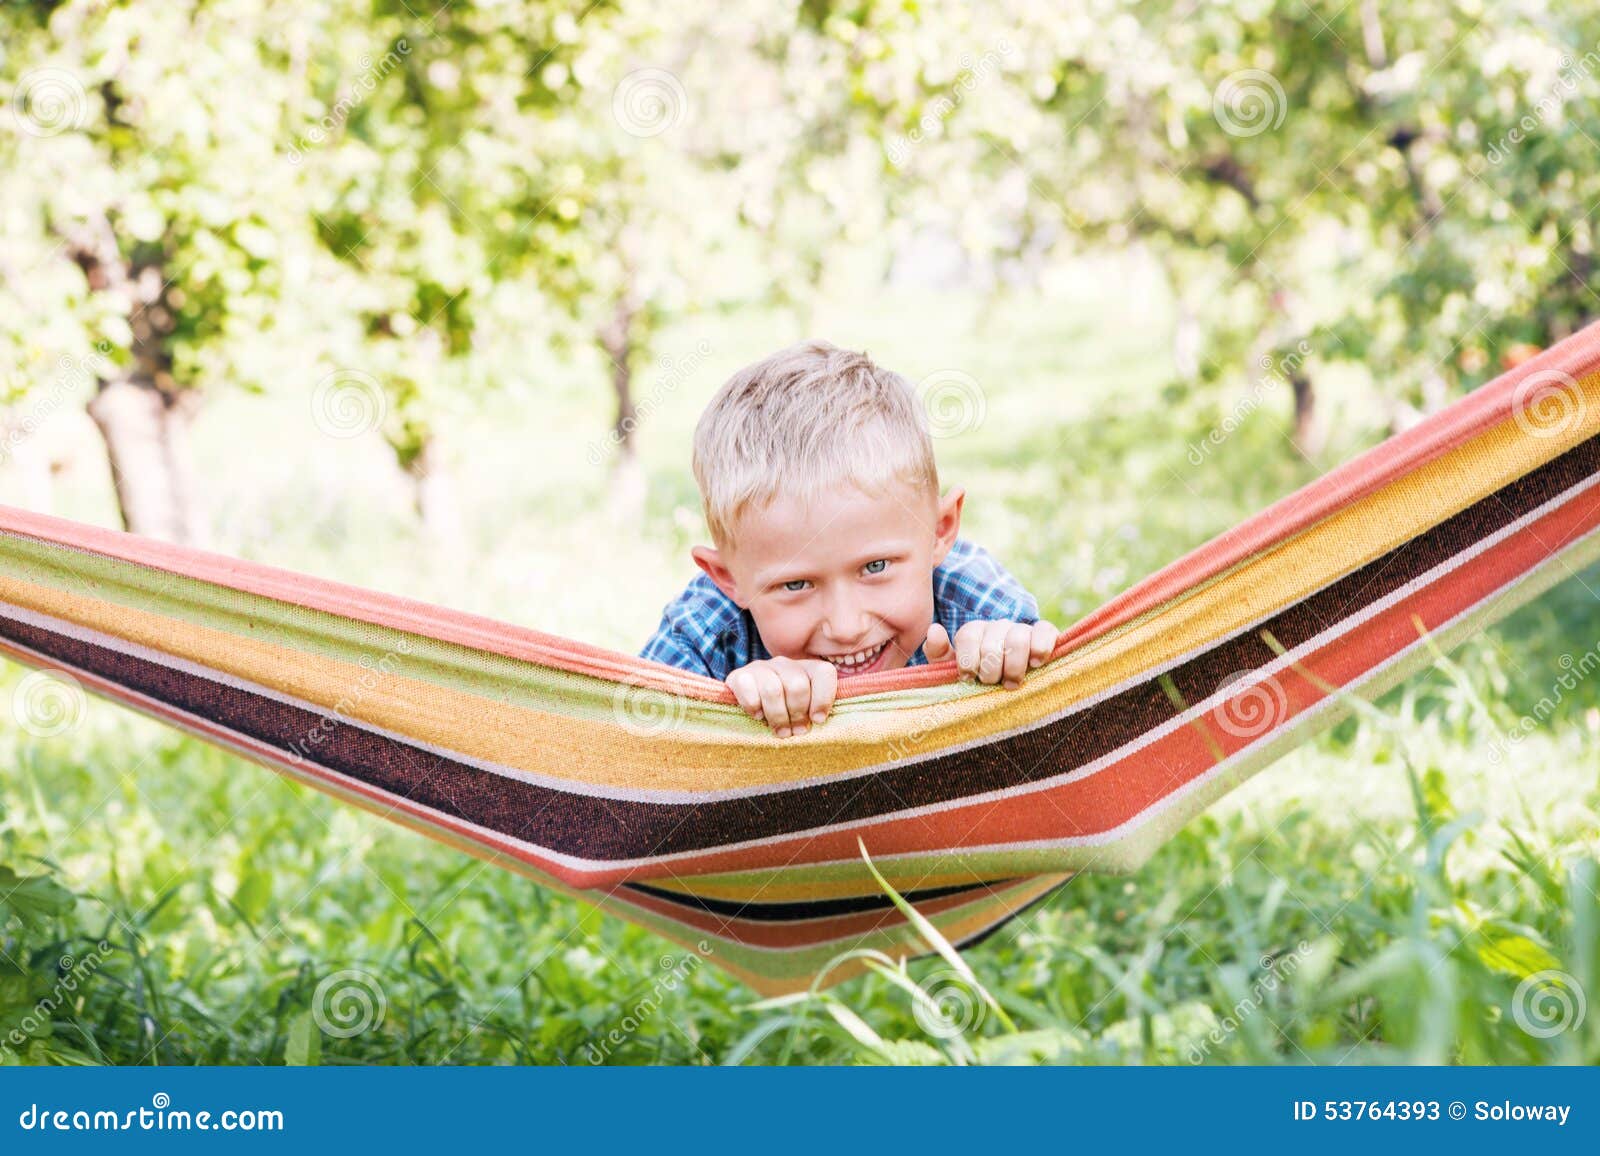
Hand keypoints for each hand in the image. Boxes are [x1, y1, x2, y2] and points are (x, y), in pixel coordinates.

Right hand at [726, 656, 838, 737]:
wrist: (748, 708)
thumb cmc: (785, 715)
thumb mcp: (806, 712)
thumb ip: (817, 711)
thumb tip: (820, 720)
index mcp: (807, 669)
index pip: (824, 673)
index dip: (823, 699)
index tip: (817, 720)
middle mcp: (785, 663)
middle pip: (797, 686)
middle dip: (797, 714)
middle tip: (795, 732)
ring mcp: (761, 667)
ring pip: (773, 690)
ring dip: (777, 716)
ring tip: (780, 731)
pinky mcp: (739, 676)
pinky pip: (748, 689)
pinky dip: (753, 707)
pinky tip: (757, 716)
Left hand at [923, 619, 1056, 689]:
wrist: (1007, 682)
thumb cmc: (977, 677)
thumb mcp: (953, 668)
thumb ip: (939, 652)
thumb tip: (934, 629)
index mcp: (974, 632)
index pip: (968, 636)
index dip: (967, 660)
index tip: (968, 678)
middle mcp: (997, 626)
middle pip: (993, 642)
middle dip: (990, 669)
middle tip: (991, 683)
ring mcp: (1021, 629)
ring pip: (1018, 638)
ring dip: (1013, 666)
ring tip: (1011, 683)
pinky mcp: (1044, 634)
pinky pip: (1045, 631)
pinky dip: (1041, 647)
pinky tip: (1036, 664)